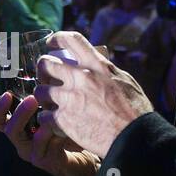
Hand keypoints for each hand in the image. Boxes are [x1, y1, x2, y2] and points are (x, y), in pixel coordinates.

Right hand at [0, 91, 100, 175]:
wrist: (87, 154)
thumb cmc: (70, 127)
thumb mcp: (58, 109)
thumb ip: (49, 95)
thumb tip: (46, 68)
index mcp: (21, 126)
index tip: (7, 94)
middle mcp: (23, 140)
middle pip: (7, 127)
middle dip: (18, 112)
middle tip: (33, 99)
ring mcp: (32, 152)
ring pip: (22, 138)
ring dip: (34, 122)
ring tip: (49, 111)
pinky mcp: (46, 161)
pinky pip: (42, 147)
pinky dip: (51, 134)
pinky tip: (64, 125)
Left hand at [33, 31, 153, 157]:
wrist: (134, 138)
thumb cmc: (135, 111)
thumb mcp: (125, 81)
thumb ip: (107, 71)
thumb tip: (100, 62)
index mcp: (97, 66)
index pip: (72, 40)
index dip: (57, 38)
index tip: (51, 43)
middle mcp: (81, 78)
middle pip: (46, 64)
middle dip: (43, 70)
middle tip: (46, 77)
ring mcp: (70, 98)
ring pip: (40, 91)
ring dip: (43, 97)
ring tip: (50, 103)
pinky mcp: (63, 120)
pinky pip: (43, 116)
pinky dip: (46, 120)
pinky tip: (53, 123)